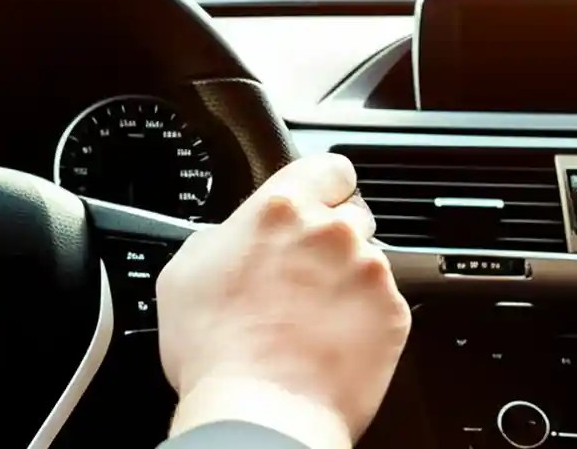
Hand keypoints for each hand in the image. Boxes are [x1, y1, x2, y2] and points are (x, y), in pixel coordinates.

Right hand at [156, 154, 410, 448]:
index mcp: (280, 209)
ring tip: (310, 318)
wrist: (259, 409)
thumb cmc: (214, 346)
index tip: (314, 203)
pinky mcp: (393, 314)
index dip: (321, 185)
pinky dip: (363, 319)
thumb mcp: (184, 271)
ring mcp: (368, 272)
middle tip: (298, 276)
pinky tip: (329, 340)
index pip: (329, 167)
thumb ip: (217, 237)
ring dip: (346, 280)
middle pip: (350, 214)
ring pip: (367, 261)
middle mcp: (331, 231)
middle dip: (330, 239)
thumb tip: (230, 236)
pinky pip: (383, 304)